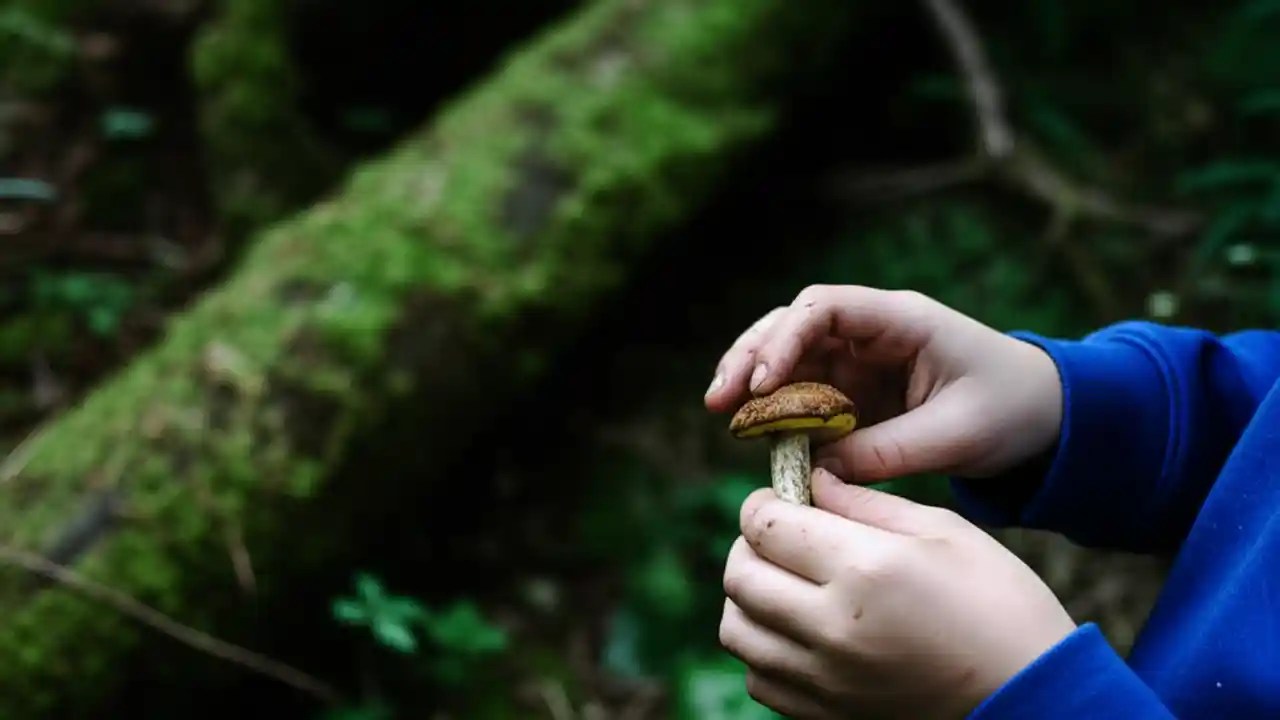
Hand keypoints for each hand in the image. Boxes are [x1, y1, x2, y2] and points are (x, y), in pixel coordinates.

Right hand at [704, 284, 1062, 480]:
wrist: (1045, 417)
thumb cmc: (1012, 410)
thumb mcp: (955, 436)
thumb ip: (886, 452)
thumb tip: (815, 468)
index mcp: (901, 319)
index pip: (823, 307)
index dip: (785, 339)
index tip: (764, 383)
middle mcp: (871, 331)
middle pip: (791, 326)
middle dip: (751, 357)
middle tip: (718, 400)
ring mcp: (859, 359)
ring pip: (788, 357)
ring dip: (752, 381)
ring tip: (720, 410)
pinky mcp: (855, 391)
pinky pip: (804, 393)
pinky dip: (776, 409)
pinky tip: (751, 432)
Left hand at [719, 470, 1076, 719]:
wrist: (1032, 696)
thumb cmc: (997, 603)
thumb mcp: (942, 530)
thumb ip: (865, 502)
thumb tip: (809, 481)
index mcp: (865, 570)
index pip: (765, 526)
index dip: (762, 503)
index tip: (779, 498)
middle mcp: (833, 629)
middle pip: (739, 576)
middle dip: (749, 544)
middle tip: (779, 536)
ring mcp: (825, 680)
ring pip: (736, 630)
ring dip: (749, 598)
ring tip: (785, 584)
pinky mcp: (825, 715)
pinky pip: (758, 678)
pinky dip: (764, 650)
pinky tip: (799, 631)